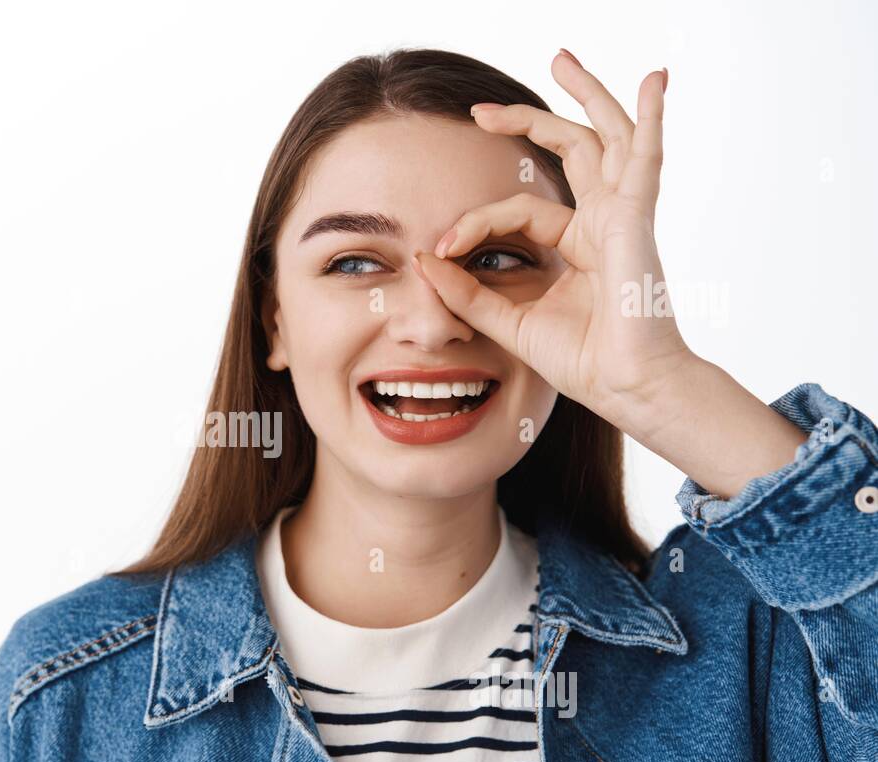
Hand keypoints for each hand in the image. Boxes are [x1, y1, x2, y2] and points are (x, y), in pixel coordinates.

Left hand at [412, 49, 695, 423]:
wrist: (624, 388)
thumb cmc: (582, 360)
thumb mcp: (508, 320)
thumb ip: (467, 291)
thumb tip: (421, 260)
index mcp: (575, 245)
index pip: (517, 209)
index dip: (472, 223)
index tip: (436, 247)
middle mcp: (600, 222)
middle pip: (570, 152)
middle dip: (529, 122)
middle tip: (481, 109)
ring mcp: (622, 217)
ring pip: (605, 139)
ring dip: (586, 95)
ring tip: (562, 58)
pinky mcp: (636, 220)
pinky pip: (646, 159)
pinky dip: (651, 118)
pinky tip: (656, 81)